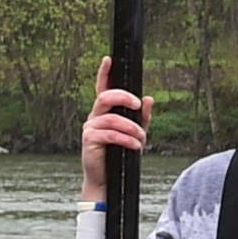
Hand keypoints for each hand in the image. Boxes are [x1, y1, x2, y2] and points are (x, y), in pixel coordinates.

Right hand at [77, 83, 148, 204]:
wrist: (109, 180)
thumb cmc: (120, 154)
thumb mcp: (135, 133)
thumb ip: (142, 117)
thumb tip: (149, 99)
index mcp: (105, 112)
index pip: (102, 88)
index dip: (104, 73)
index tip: (109, 59)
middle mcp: (95, 116)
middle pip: (105, 97)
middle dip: (124, 97)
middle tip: (138, 105)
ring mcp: (90, 127)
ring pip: (112, 119)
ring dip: (131, 127)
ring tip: (141, 138)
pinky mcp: (89, 140)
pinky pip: (110, 134)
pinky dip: (126, 139)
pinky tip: (135, 146)